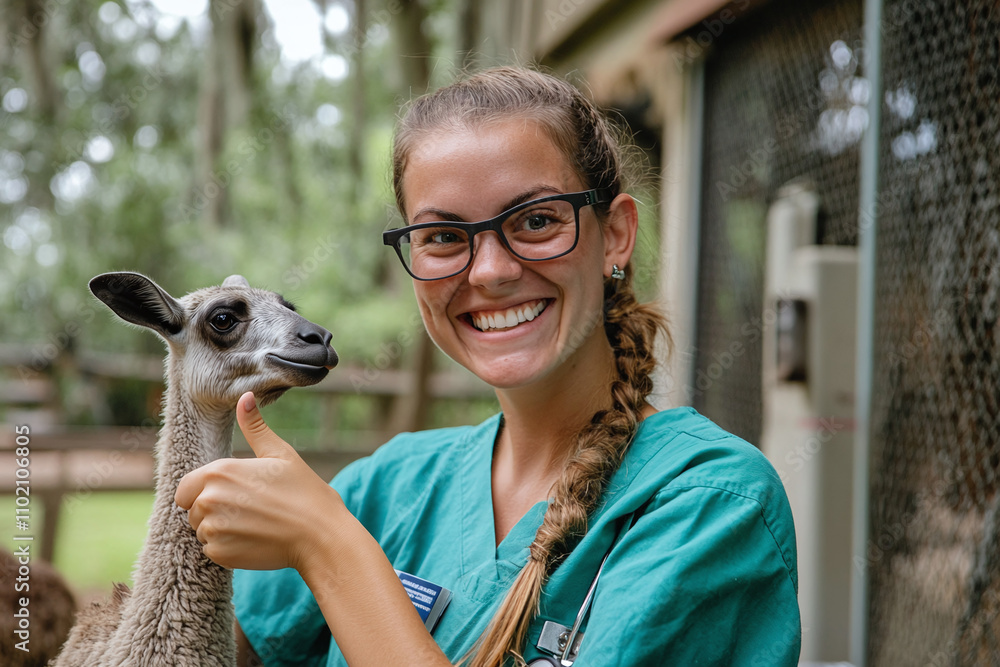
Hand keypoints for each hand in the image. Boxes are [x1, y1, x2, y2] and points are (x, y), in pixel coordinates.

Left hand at [175, 391, 346, 571]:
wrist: (320, 535)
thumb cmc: (303, 491)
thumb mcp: (280, 453)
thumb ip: (255, 427)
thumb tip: (245, 397)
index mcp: (219, 471)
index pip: (186, 488)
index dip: (204, 491)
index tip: (232, 494)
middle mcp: (209, 500)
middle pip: (193, 510)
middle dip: (214, 511)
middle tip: (250, 510)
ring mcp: (213, 529)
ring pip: (202, 531)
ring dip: (221, 530)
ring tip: (254, 525)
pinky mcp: (220, 554)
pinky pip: (212, 550)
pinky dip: (228, 548)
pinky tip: (254, 540)